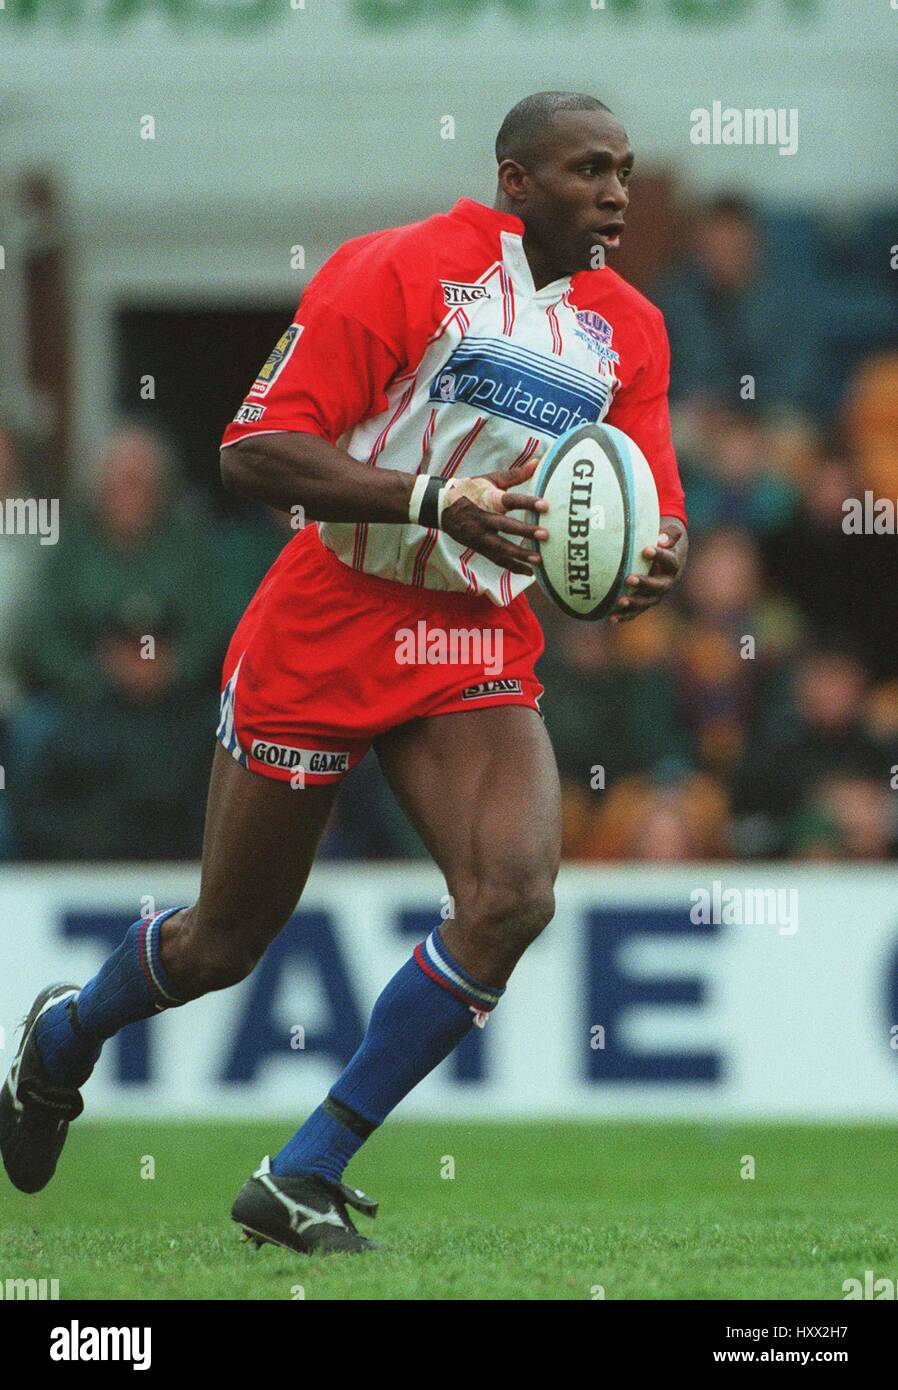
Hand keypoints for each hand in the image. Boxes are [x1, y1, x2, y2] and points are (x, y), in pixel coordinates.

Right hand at [439, 455, 547, 575]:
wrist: (439, 507)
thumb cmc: (470, 490)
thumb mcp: (490, 479)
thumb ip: (515, 474)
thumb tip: (537, 462)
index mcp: (488, 499)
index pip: (509, 501)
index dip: (527, 502)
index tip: (545, 505)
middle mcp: (483, 519)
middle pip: (506, 527)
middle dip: (525, 532)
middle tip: (545, 535)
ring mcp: (479, 536)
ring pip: (501, 548)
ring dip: (520, 555)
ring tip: (539, 560)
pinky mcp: (479, 548)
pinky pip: (497, 560)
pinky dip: (513, 567)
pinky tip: (529, 572)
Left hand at [610, 517, 687, 623]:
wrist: (668, 558)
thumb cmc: (663, 541)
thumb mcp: (669, 533)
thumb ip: (668, 533)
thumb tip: (661, 538)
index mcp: (673, 565)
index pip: (669, 560)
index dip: (659, 556)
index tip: (646, 550)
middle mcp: (666, 583)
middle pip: (658, 586)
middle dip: (644, 583)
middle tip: (629, 578)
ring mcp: (655, 595)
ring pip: (646, 602)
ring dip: (634, 603)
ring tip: (620, 601)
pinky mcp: (645, 603)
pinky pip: (635, 611)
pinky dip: (623, 616)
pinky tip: (610, 618)